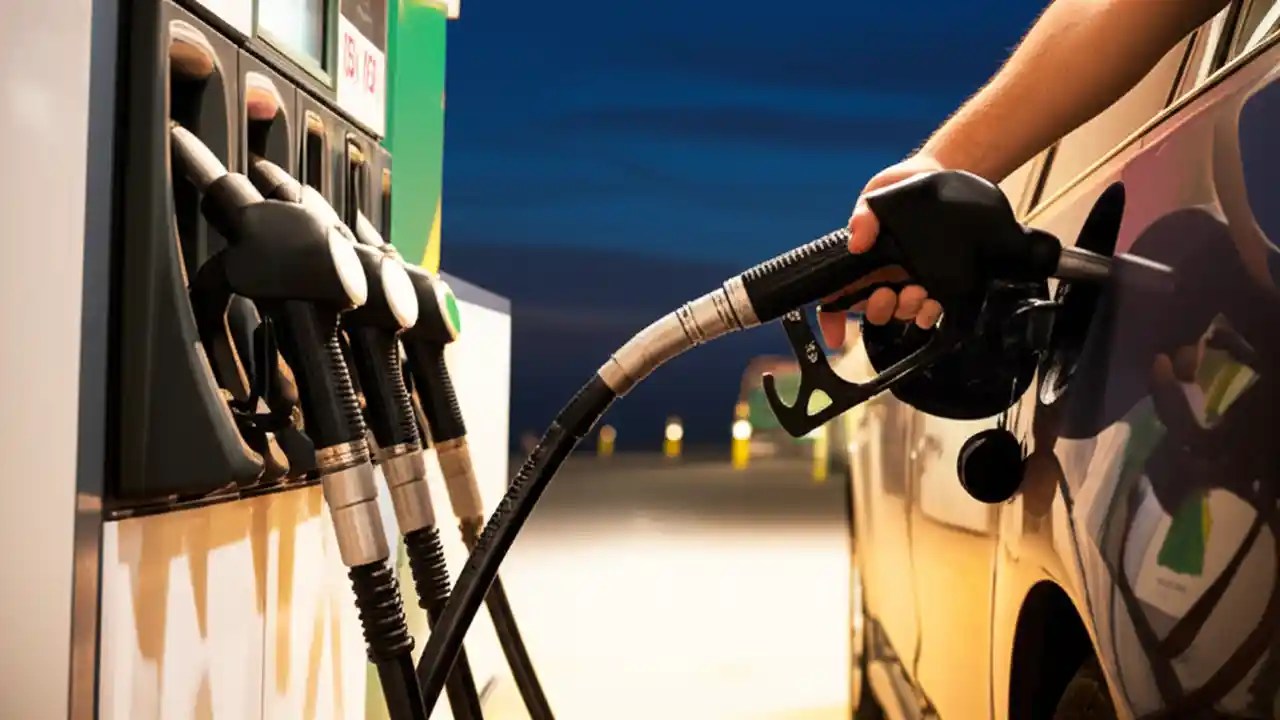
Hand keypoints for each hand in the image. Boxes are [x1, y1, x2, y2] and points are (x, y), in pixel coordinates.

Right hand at [818, 155, 946, 347]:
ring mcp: (908, 281)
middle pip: (870, 311)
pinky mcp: (937, 282)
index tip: (835, 338)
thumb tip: (855, 244)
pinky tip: (932, 302)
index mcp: (861, 263)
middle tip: (886, 294)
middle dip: (877, 310)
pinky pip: (929, 311)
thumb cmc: (900, 185)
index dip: (832, 321)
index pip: (836, 297)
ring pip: (900, 313)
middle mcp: (882, 276)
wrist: (942, 174)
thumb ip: (863, 218)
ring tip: (917, 291)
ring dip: (906, 309)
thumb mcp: (874, 196)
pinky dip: (928, 313)